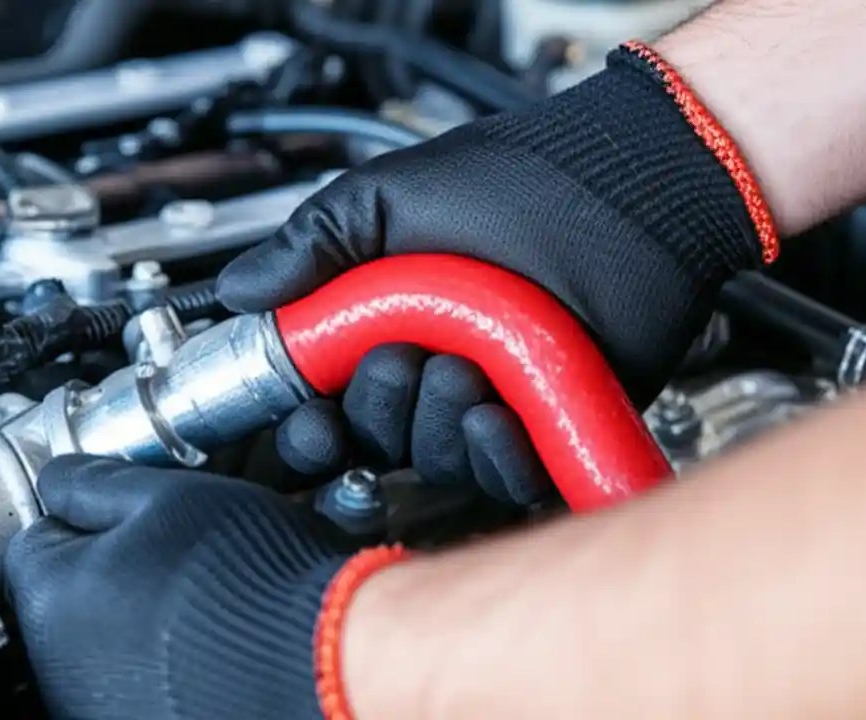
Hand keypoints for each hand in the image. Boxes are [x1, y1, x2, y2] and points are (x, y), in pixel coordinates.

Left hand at [5, 455, 357, 719]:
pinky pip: (138, 683)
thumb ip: (98, 482)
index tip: (131, 515)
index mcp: (53, 600)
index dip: (90, 515)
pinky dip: (166, 663)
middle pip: (68, 599)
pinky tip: (212, 646)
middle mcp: (61, 669)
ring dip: (139, 619)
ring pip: (104, 645)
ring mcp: (101, 706)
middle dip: (113, 570)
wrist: (327, 657)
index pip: (37, 539)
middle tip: (180, 553)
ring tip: (205, 602)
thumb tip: (59, 477)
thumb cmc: (255, 578)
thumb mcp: (171, 496)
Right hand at [219, 51, 764, 501]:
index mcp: (388, 324)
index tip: (307, 414)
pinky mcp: (552, 424)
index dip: (309, 425)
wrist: (623, 186)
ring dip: (435, 426)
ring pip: (438, 463)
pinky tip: (494, 417)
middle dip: (378, 410)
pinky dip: (496, 459)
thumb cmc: (517, 181)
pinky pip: (511, 479)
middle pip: (377, 441)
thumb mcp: (387, 198)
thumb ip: (311, 243)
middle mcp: (436, 369)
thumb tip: (242, 290)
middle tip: (402, 355)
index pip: (328, 404)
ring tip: (463, 367)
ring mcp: (495, 400)